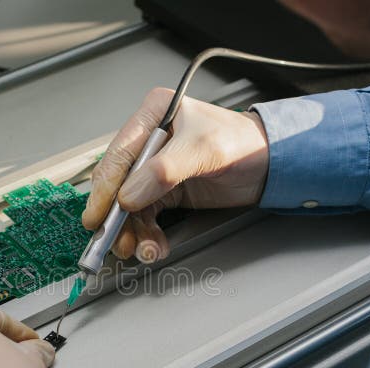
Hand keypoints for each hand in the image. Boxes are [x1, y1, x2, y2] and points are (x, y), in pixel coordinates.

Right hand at [82, 88, 268, 261]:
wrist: (271, 165)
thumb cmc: (245, 144)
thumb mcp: (205, 150)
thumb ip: (164, 172)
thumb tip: (128, 196)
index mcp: (153, 116)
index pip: (118, 154)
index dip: (105, 187)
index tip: (98, 215)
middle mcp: (149, 142)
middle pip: (117, 183)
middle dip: (116, 216)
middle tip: (114, 241)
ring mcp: (154, 169)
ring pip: (128, 206)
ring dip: (132, 232)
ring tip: (141, 250)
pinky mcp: (164, 191)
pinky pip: (146, 217)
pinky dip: (147, 235)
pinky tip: (153, 246)